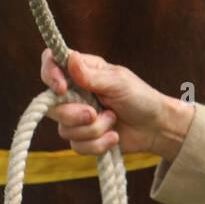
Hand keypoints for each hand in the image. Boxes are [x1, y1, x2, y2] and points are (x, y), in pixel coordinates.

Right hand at [41, 47, 193, 160]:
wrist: (155, 128)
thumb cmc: (139, 97)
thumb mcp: (118, 82)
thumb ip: (91, 75)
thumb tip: (69, 58)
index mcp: (80, 70)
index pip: (51, 63)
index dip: (49, 74)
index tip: (61, 89)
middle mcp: (74, 92)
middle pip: (52, 105)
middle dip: (74, 114)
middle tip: (94, 113)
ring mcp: (77, 116)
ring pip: (65, 129)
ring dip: (93, 130)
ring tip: (113, 121)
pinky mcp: (83, 137)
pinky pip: (76, 146)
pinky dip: (97, 144)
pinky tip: (114, 137)